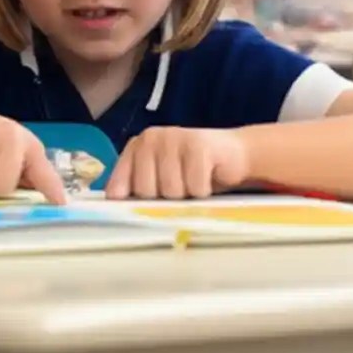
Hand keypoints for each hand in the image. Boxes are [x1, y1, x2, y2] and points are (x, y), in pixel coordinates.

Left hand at [106, 126, 249, 199]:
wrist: (235, 155)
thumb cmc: (192, 172)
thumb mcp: (160, 179)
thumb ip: (138, 188)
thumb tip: (117, 208)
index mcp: (135, 148)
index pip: (118, 186)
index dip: (128, 204)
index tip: (140, 213)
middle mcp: (150, 139)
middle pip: (145, 190)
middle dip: (164, 199)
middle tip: (179, 189)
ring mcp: (173, 138)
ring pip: (171, 191)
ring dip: (186, 196)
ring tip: (194, 182)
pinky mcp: (198, 145)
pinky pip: (195, 187)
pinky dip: (204, 191)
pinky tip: (208, 178)